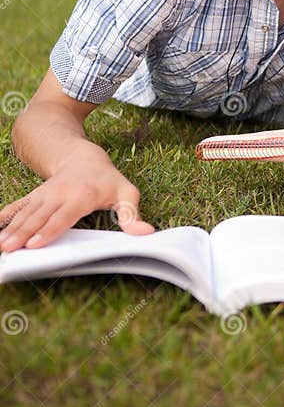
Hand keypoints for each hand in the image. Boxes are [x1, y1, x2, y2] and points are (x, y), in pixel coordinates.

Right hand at [0, 144, 154, 251]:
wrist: (84, 157)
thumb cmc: (107, 179)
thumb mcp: (126, 193)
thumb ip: (132, 214)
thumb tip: (146, 232)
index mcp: (81, 196)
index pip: (63, 216)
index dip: (49, 230)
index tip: (35, 244)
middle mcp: (59, 194)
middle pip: (39, 217)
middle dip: (23, 233)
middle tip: (9, 249)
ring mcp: (45, 194)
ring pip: (26, 212)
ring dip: (11, 228)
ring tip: (1, 245)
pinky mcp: (35, 195)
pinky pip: (18, 205)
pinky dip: (5, 216)